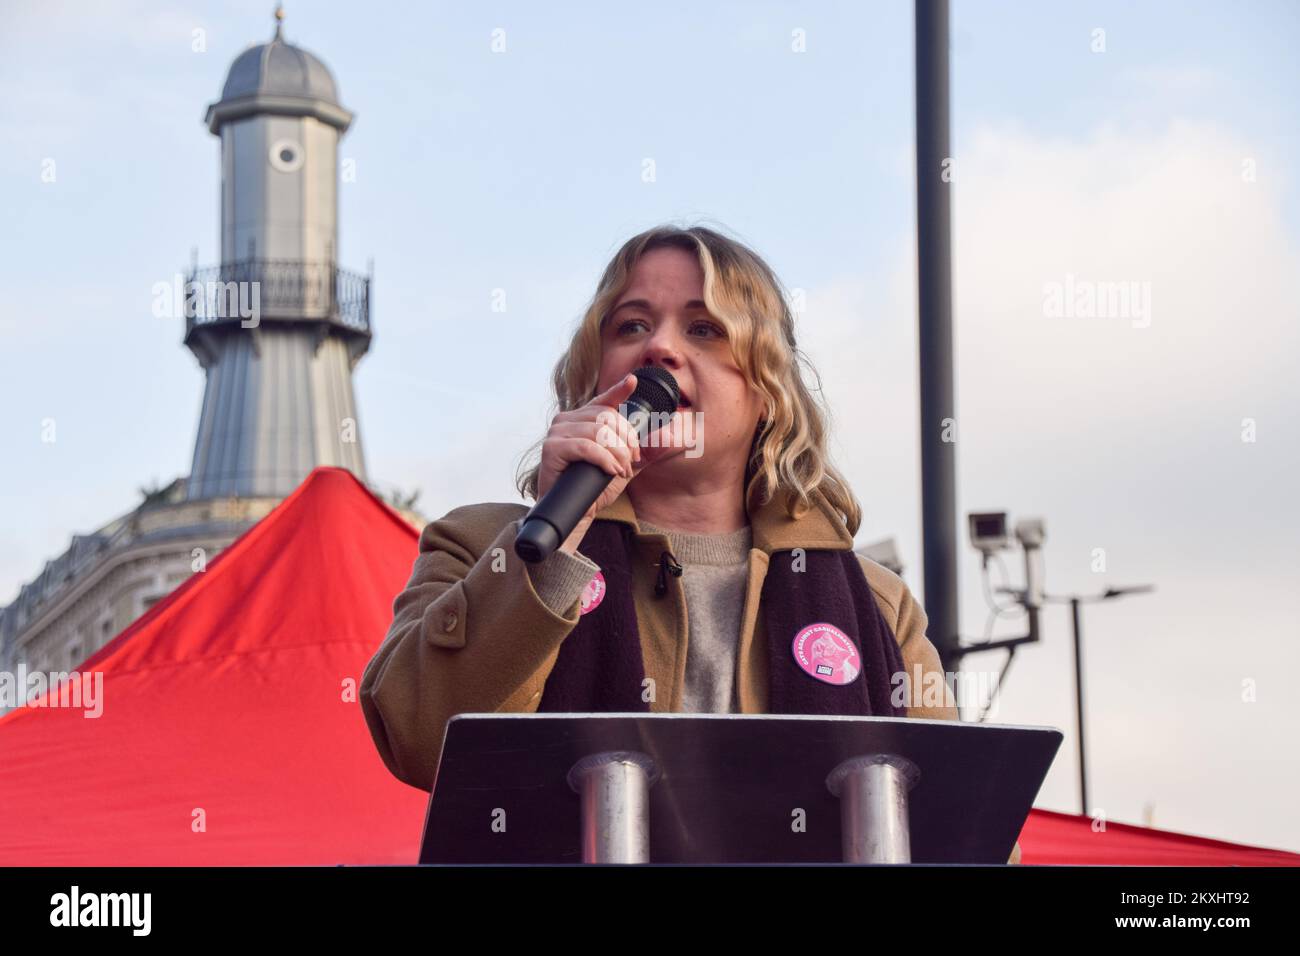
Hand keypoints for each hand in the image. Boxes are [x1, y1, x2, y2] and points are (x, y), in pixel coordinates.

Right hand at [536, 373, 648, 550]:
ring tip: (621, 471)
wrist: (576, 513)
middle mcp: (568, 420)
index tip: (633, 381)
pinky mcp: (552, 448)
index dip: (618, 390)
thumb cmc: (596, 488)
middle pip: (606, 416)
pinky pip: (585, 446)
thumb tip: (670, 436)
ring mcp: (557, 432)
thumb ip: (646, 452)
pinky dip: (604, 459)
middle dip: (626, 440)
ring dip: (617, 452)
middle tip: (631, 462)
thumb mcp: (626, 467)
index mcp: (583, 419)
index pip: (603, 400)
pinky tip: (612, 471)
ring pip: (598, 431)